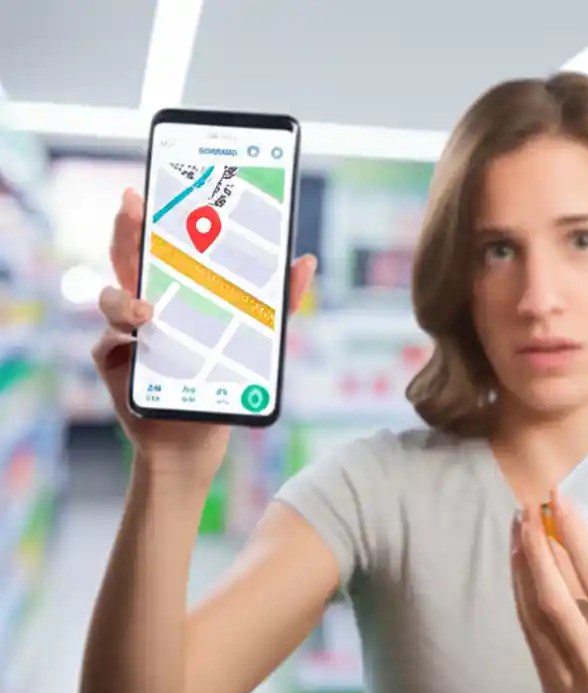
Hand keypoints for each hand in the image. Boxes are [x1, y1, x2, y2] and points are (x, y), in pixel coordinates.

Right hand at [91, 188, 315, 477]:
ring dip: (123, 299)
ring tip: (147, 312)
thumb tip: (306, 259)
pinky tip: (136, 343)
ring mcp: (124, 331)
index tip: (144, 189)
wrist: (196, 436)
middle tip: (131, 204)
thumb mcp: (258, 337)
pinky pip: (108, 342)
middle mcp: (144, 304)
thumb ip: (280, 301)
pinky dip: (121, 340)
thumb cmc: (223, 378)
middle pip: (125, 259)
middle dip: (124, 230)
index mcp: (175, 291)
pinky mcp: (113, 360)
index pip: (157, 247)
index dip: (147, 218)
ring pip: (110, 298)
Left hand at [511, 490, 587, 692]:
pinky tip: (520, 560)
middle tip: (531, 508)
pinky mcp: (546, 680)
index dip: (577, 542)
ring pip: (534, 613)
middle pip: (556, 600)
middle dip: (539, 549)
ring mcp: (568, 677)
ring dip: (523, 564)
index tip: (562, 503)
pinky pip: (527, 627)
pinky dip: (520, 589)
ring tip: (520, 525)